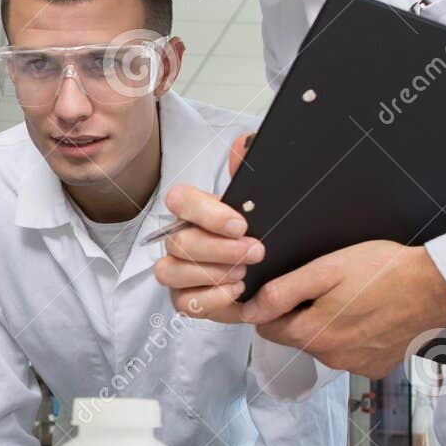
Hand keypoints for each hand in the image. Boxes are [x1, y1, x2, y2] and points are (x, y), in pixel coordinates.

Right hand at [153, 133, 265, 322]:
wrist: (272, 273)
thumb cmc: (257, 236)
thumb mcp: (261, 204)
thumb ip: (249, 173)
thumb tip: (245, 142)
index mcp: (194, 210)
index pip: (180, 200)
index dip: (207, 213)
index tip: (240, 224)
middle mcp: (179, 239)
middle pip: (179, 241)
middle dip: (220, 249)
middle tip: (255, 250)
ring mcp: (177, 270)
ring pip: (172, 271)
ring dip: (212, 273)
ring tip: (245, 273)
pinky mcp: (184, 299)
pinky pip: (183, 302)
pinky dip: (211, 299)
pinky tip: (237, 292)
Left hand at [243, 241, 445, 378]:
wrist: (436, 286)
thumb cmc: (382, 271)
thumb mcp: (325, 270)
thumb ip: (282, 292)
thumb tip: (249, 312)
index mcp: (313, 335)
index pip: (267, 328)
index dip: (275, 306)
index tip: (294, 289)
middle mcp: (331, 358)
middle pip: (297, 337)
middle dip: (304, 314)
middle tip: (331, 288)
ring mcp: (355, 366)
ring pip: (324, 344)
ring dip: (330, 325)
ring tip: (355, 298)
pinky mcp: (376, 366)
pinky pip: (351, 352)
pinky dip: (355, 336)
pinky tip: (371, 315)